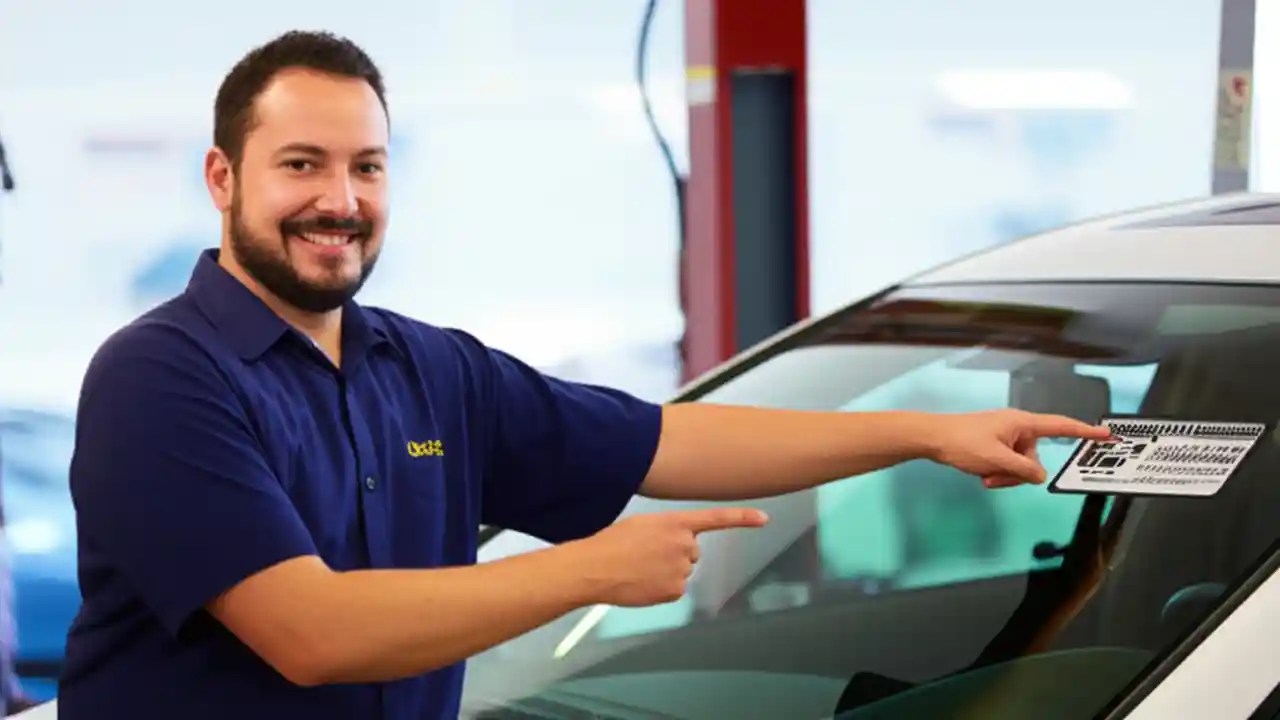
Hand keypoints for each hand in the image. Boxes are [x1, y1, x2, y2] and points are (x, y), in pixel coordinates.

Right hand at [572, 508, 768, 606]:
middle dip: (677, 553)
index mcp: (676, 522)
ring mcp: (682, 569)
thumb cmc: (612, 543)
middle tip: (648, 554)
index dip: (742, 518)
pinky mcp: (675, 590)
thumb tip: (678, 547)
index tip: (764, 519)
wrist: (595, 567)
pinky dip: (661, 587)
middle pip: (693, 551)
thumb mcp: (643, 525)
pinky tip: (642, 583)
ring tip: (640, 568)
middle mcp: (685, 544)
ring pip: (683, 571)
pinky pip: (675, 589)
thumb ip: (667, 531)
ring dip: (667, 570)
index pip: (716, 519)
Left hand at [930, 409, 1111, 488]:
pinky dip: (997, 473)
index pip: (1061, 426)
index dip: (1085, 431)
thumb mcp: (997, 461)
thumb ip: (1023, 471)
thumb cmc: (963, 443)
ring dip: (1004, 476)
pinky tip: (980, 474)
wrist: (933, 438)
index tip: (1107, 433)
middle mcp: (1018, 429)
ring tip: (983, 475)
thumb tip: (1040, 477)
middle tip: (993, 476)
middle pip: (1035, 460)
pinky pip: (1006, 466)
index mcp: (1023, 424)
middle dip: (1016, 474)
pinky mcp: (996, 446)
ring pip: (1019, 467)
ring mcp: (1006, 438)